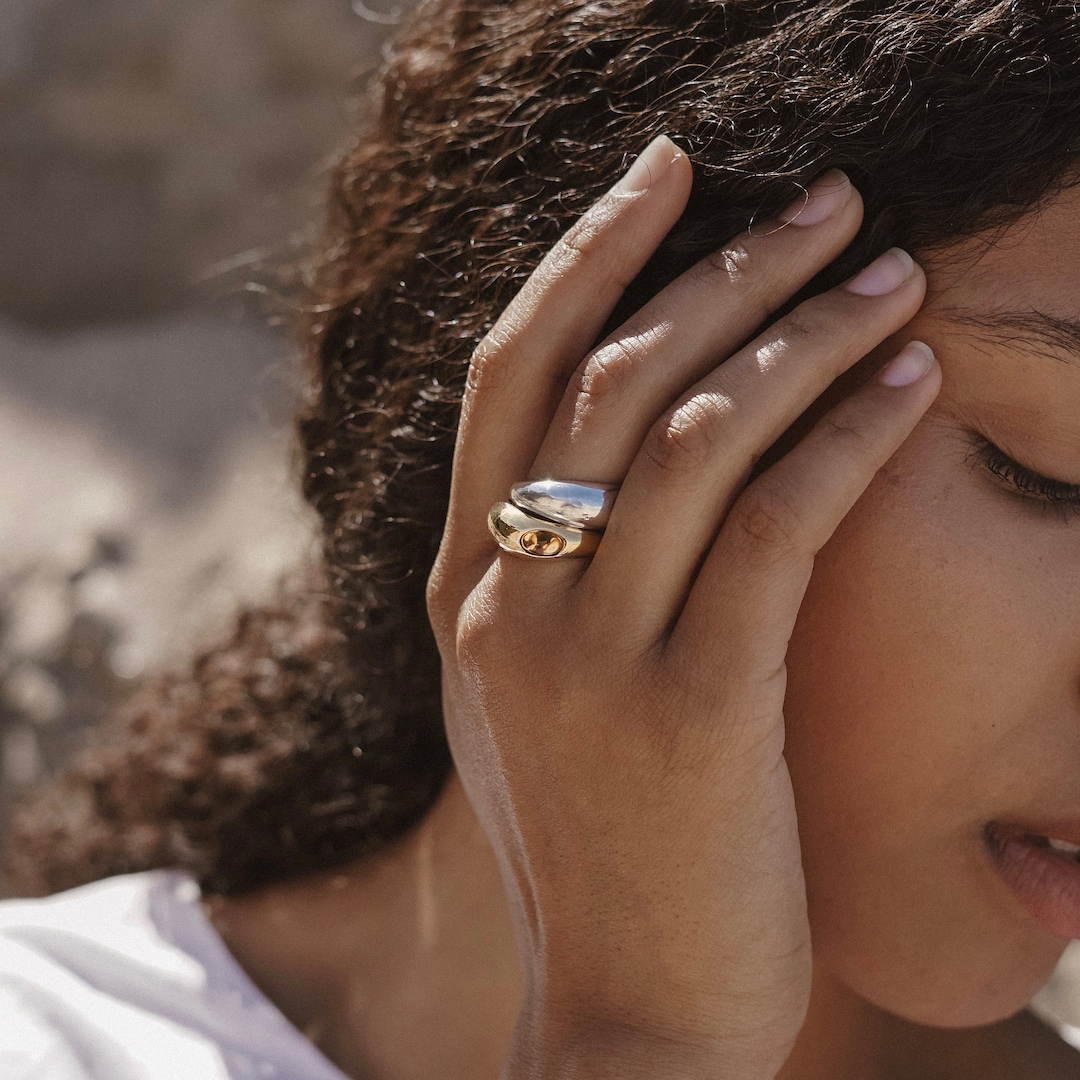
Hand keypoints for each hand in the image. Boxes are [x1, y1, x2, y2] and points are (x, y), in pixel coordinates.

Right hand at [427, 135, 937, 1078]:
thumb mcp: (531, 694)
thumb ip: (543, 574)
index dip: (588, 254)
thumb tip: (610, 451)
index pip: (511, 370)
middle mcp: (507, 604)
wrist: (624, 1008)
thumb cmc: (597, 839)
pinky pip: (774, 532)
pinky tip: (909, 386)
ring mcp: (588, 658)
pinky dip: (846, 441)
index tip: (668, 170)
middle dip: (723, 265)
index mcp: (462, 587)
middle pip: (612, 377)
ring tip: (891, 273)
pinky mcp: (690, 713)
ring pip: (698, 434)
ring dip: (804, 332)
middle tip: (824, 197)